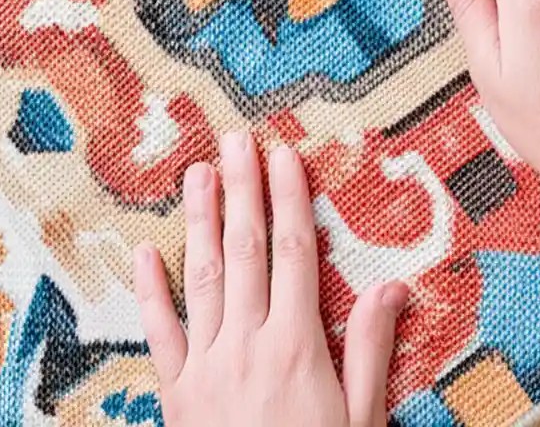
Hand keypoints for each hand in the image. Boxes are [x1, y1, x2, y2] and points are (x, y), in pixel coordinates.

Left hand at [133, 133, 408, 426]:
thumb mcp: (361, 418)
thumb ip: (370, 349)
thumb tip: (394, 286)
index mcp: (297, 346)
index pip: (293, 254)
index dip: (288, 200)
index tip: (285, 156)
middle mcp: (247, 343)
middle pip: (245, 251)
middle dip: (242, 190)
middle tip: (235, 140)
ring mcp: (205, 364)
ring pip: (201, 277)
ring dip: (200, 221)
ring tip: (198, 173)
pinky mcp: (175, 390)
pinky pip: (159, 331)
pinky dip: (150, 289)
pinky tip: (145, 251)